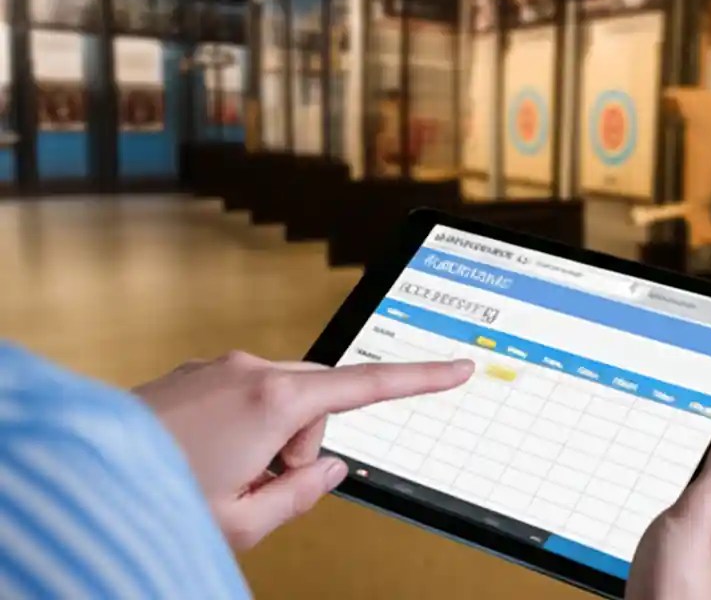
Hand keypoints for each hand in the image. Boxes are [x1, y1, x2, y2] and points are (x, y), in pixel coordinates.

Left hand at [134, 351, 473, 548]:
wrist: (73, 478)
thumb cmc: (153, 500)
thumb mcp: (245, 522)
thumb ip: (306, 492)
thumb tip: (328, 468)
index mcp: (272, 401)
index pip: (368, 386)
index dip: (422, 379)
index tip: (459, 367)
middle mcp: (248, 370)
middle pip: (317, 400)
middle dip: (303, 443)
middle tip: (258, 485)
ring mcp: (216, 367)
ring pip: (278, 400)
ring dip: (266, 439)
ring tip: (218, 476)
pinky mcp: (191, 373)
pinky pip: (242, 395)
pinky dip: (237, 429)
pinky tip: (200, 458)